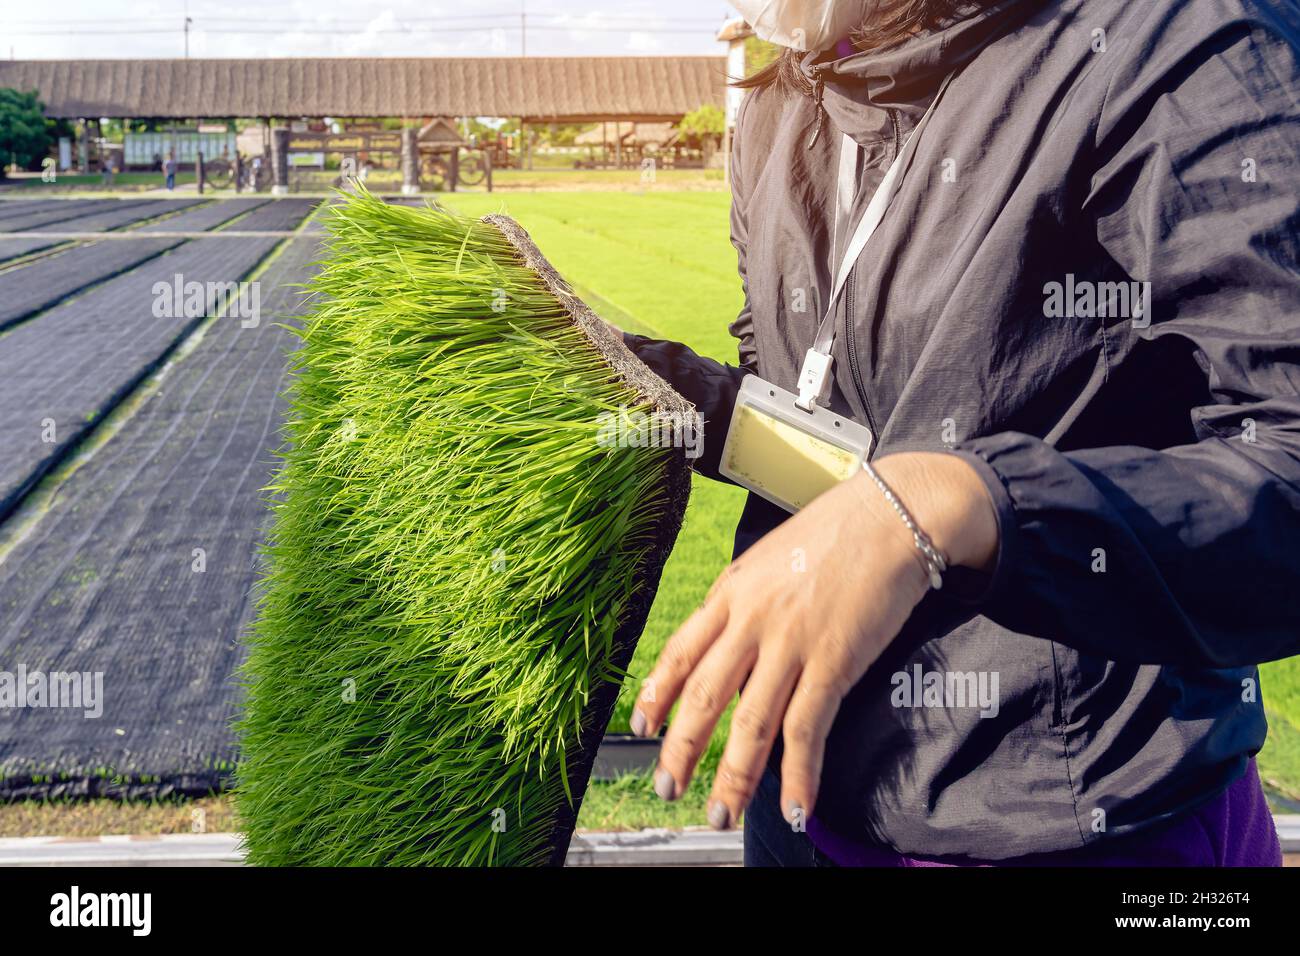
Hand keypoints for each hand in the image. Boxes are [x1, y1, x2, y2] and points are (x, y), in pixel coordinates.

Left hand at [630, 452, 998, 828]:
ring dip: (734, 778)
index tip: (641, 727)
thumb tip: (727, 638)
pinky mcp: (834, 662)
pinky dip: (799, 776)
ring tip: (720, 813)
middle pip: (704, 696)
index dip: (656, 694)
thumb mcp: (770, 558)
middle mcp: (751, 620)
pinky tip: (795, 807)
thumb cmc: (837, 533)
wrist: (893, 516)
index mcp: (731, 592)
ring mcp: (791, 643)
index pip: (679, 651)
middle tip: (666, 788)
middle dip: (681, 750)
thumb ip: (746, 600)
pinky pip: (807, 730)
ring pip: (750, 723)